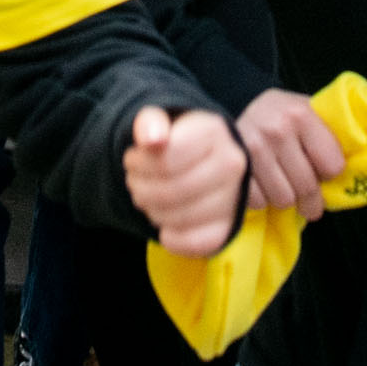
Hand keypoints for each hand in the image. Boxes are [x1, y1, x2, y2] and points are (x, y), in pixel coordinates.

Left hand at [124, 103, 246, 256]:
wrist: (202, 157)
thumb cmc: (175, 138)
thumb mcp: (159, 121)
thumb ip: (150, 122)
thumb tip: (153, 139)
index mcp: (215, 133)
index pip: (165, 161)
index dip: (138, 163)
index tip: (132, 159)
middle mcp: (232, 165)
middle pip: (170, 192)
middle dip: (140, 189)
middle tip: (135, 181)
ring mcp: (233, 198)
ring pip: (178, 219)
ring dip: (151, 211)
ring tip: (148, 197)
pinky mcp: (228, 227)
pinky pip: (193, 244)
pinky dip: (171, 238)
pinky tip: (165, 222)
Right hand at [231, 86, 345, 218]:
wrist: (239, 102)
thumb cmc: (282, 113)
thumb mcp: (308, 110)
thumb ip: (328, 132)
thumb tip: (355, 167)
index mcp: (301, 115)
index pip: (332, 165)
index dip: (331, 173)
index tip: (326, 172)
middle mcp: (277, 131)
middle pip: (307, 186)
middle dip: (312, 200)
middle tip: (312, 204)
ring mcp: (253, 149)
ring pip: (283, 199)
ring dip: (287, 199)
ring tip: (285, 187)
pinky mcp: (235, 166)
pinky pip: (258, 201)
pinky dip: (263, 200)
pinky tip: (265, 186)